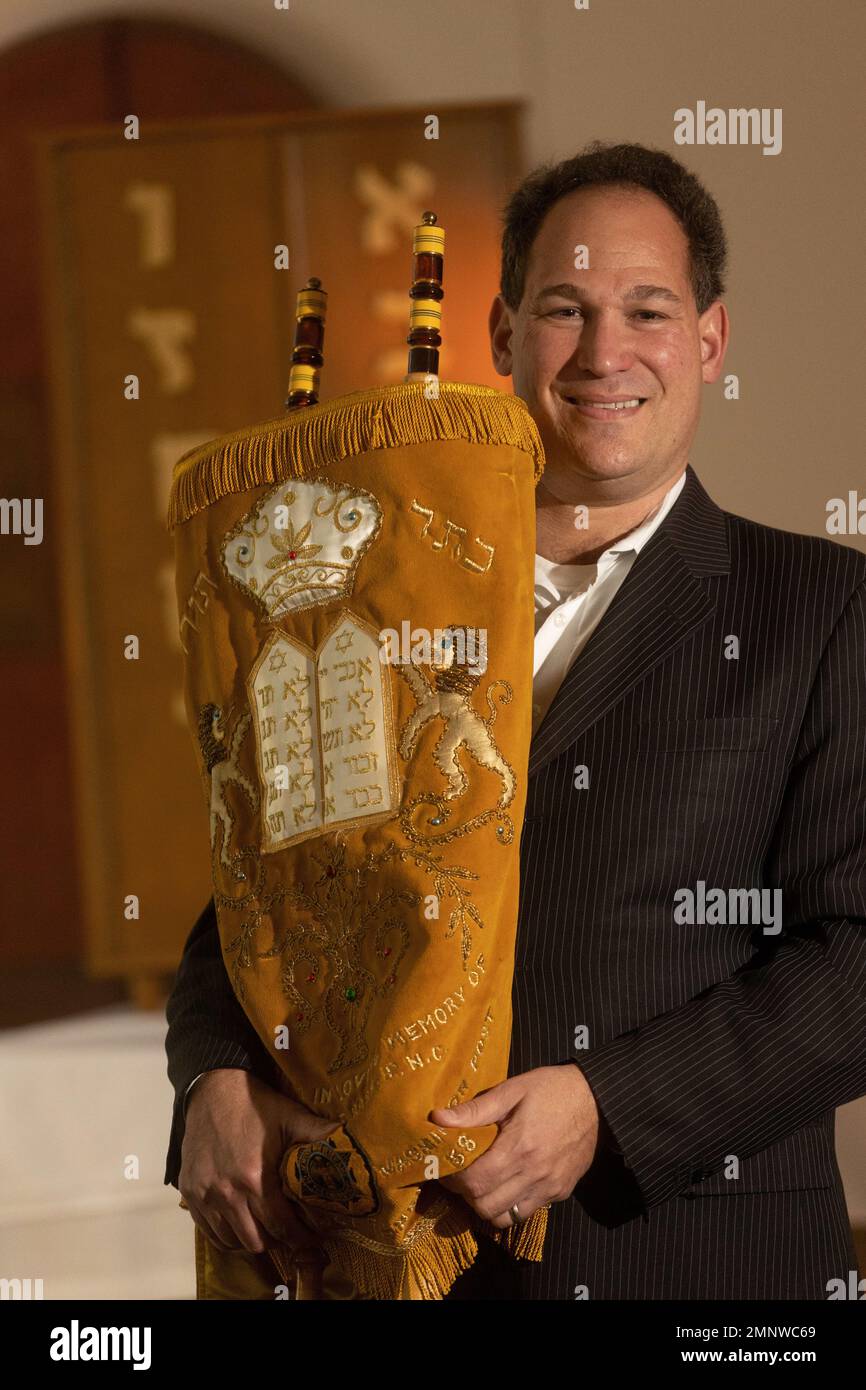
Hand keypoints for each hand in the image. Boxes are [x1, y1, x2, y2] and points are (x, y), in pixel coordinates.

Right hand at [178, 1069, 337, 1254]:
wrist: (213, 1089)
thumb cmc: (256, 1105)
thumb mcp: (291, 1117)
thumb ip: (320, 1134)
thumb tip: (353, 1144)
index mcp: (255, 1178)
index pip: (281, 1226)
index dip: (300, 1238)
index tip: (312, 1240)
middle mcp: (227, 1193)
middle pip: (257, 1242)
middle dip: (278, 1241)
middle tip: (290, 1232)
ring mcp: (205, 1195)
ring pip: (231, 1241)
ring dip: (251, 1240)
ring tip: (266, 1229)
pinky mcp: (190, 1192)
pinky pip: (208, 1231)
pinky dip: (226, 1235)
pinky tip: (241, 1225)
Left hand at [429, 1064, 599, 1228]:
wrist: (597, 1099)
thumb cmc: (551, 1089)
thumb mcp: (512, 1090)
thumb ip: (475, 1110)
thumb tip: (438, 1118)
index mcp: (519, 1147)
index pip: (474, 1182)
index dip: (454, 1179)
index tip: (446, 1168)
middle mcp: (534, 1173)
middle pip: (485, 1205)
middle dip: (466, 1195)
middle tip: (461, 1177)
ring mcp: (549, 1187)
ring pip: (505, 1217)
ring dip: (486, 1206)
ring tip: (482, 1184)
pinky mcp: (560, 1192)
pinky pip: (526, 1212)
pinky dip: (510, 1206)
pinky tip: (507, 1184)